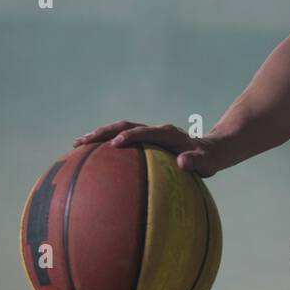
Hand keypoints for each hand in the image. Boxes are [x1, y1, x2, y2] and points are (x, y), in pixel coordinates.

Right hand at [73, 121, 224, 177]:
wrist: (212, 149)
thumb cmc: (209, 160)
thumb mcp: (207, 163)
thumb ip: (196, 162)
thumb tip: (184, 163)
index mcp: (169, 134)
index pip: (146, 132)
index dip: (132, 137)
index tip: (115, 145)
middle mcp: (156, 130)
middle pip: (125, 126)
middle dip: (103, 132)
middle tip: (81, 142)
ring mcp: (149, 133)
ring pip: (120, 130)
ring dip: (100, 135)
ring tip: (78, 145)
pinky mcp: (146, 139)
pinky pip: (124, 139)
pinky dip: (107, 143)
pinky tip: (92, 157)